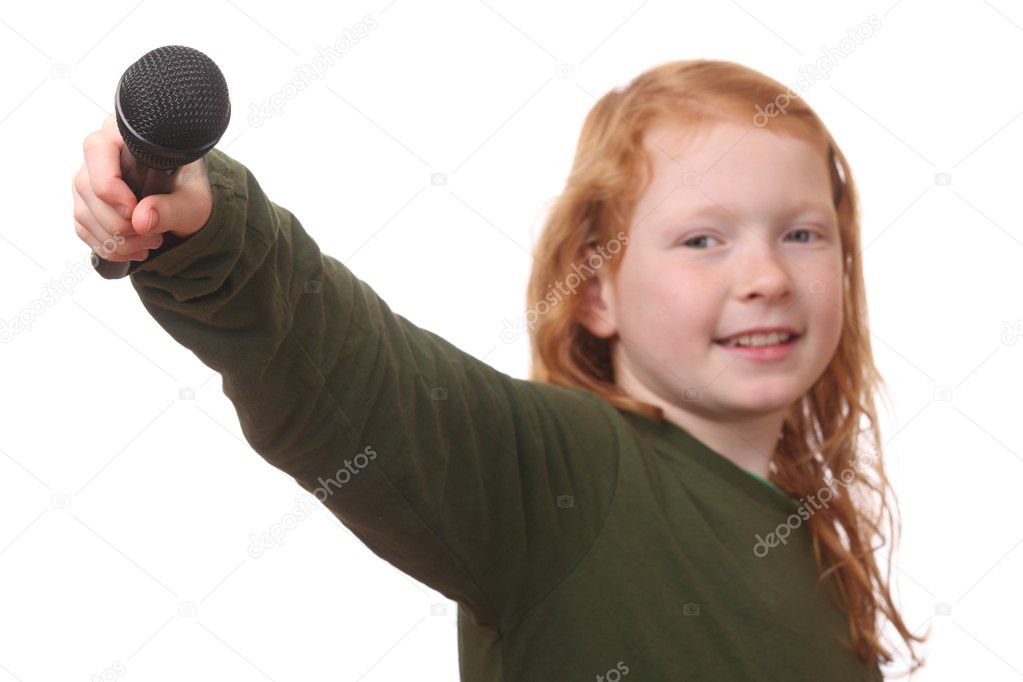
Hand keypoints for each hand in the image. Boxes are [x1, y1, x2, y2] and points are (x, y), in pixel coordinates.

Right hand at [72, 114, 213, 261]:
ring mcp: (89, 180)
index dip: (110, 184)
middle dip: (120, 223)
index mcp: (127, 137)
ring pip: (84, 213)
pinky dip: (110, 247)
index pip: (98, 149)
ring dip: (118, 239)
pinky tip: (136, 248)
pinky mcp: (86, 205)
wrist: (187, 204)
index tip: (134, 210)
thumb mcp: (194, 201)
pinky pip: (84, 230)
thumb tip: (141, 220)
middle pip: (88, 188)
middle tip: (153, 235)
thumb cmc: (190, 191)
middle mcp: (101, 155)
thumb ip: (173, 208)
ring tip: (151, 241)